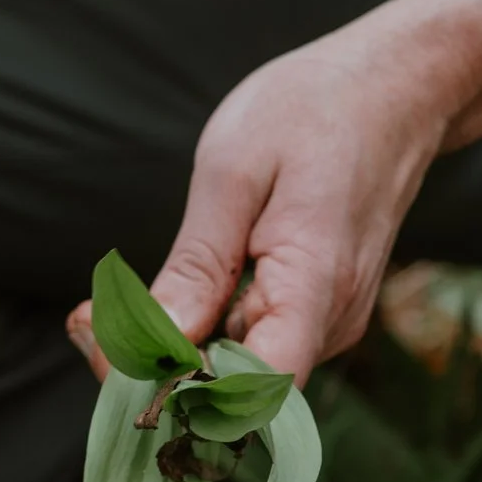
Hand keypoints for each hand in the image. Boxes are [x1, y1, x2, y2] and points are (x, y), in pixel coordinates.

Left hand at [69, 0, 481, 382]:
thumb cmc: (314, 109)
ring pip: (240, 369)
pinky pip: (256, 342)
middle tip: (88, 319)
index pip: (254, 390)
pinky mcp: (319, 312)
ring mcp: (330, 321)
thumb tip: (151, 345)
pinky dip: (205, 328)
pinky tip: (173, 293)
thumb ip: (196, 267)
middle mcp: (331, 321)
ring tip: (117, 304)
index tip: (114, 356)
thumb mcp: (234, 169)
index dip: (179, 395)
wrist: (394, 86)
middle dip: (154, 368)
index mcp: (314, 285)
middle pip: (237, 390)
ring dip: (174, 349)